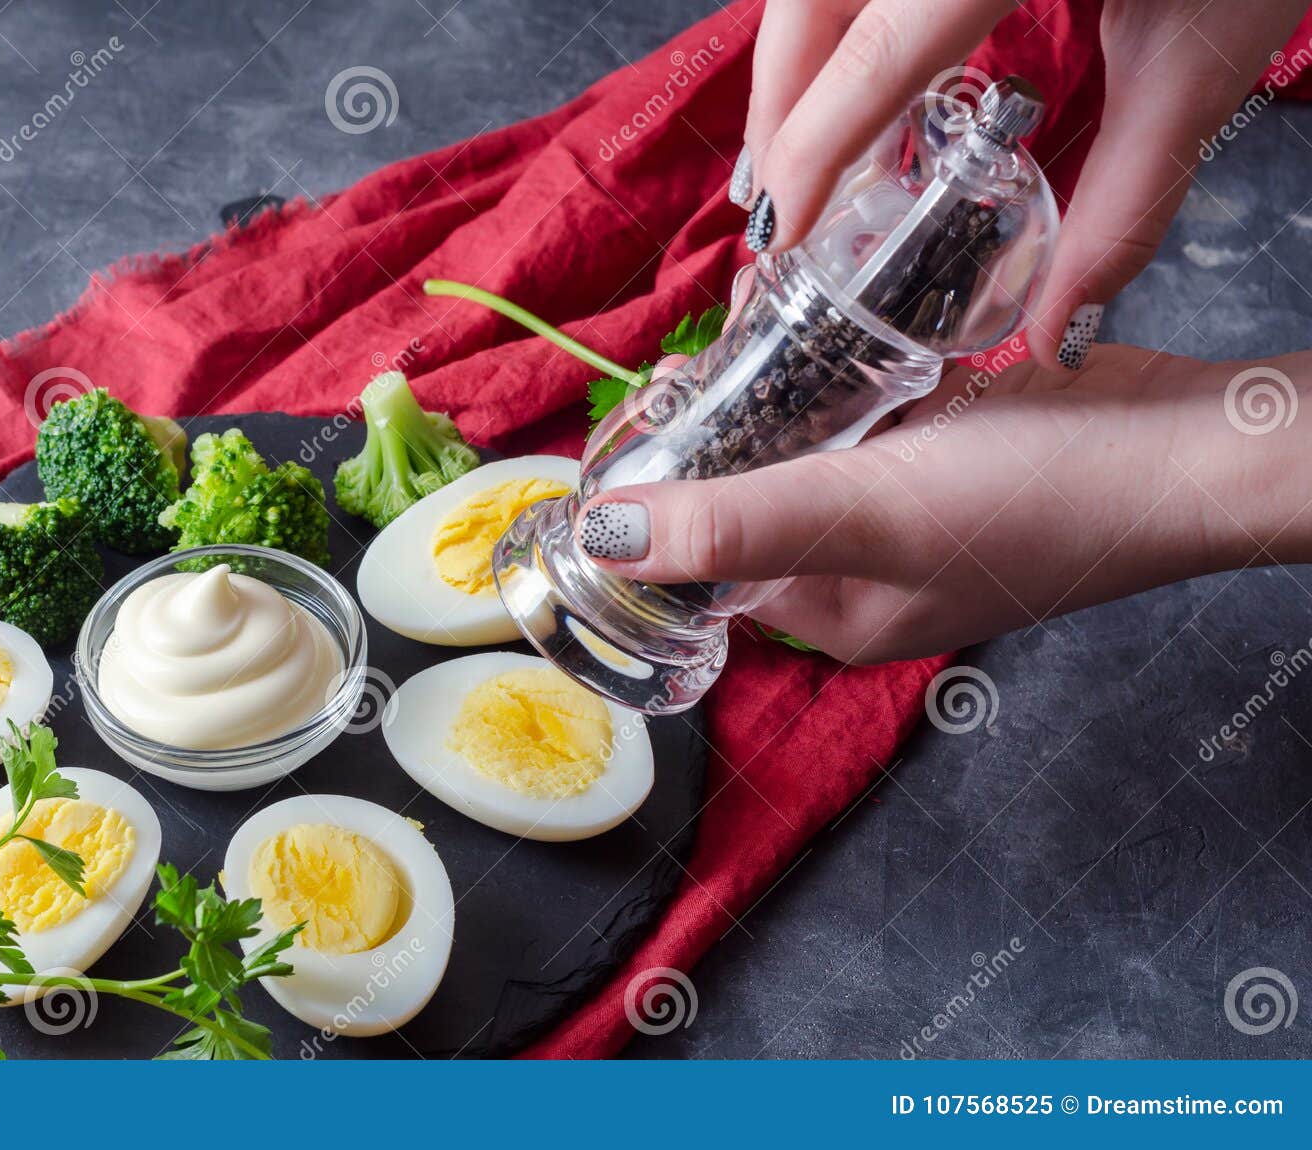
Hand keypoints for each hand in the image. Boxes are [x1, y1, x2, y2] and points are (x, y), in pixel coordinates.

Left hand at [574, 346, 1311, 662]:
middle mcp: (866, 571)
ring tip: (727, 342)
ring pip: (807, 453)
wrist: (1190, 443)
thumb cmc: (1038, 499)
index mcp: (836, 612)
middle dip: (710, 444)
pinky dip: (835, 377)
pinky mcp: (951, 449)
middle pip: (752, 506)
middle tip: (677, 375)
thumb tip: (604, 541)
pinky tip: (809, 330)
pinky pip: (866, 414)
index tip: (625, 442)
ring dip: (768, 402)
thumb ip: (735, 523)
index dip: (659, 514)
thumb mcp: (866, 515)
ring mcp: (912, 510)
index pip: (710, 571)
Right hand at [734, 0, 1306, 367]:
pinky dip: (838, 26)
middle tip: (776, 206)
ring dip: (797, 67)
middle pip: (807, 9)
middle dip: (777, 111)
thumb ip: (1126, 194)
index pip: (870, 59)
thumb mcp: (1199, 56)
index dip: (808, 154)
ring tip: (800, 153)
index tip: (778, 236)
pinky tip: (855, 77)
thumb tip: (1064, 325)